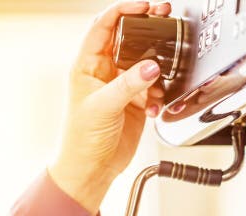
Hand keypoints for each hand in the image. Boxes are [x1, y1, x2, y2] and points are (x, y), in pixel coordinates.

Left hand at [48, 1, 171, 214]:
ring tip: (159, 80)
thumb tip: (150, 66)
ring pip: (144, 64)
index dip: (123, 10)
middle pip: (128, 39)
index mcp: (86, 64)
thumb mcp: (102, 107)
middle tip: (164, 18)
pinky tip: (155, 104)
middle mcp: (104, 71)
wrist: (91, 170)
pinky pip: (153, 88)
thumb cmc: (81, 139)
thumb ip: (128, 85)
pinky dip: (159, 93)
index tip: (144, 6)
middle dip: (147, 30)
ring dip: (156, 69)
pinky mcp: (135, 103)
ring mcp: (121, 86)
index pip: (104, 25)